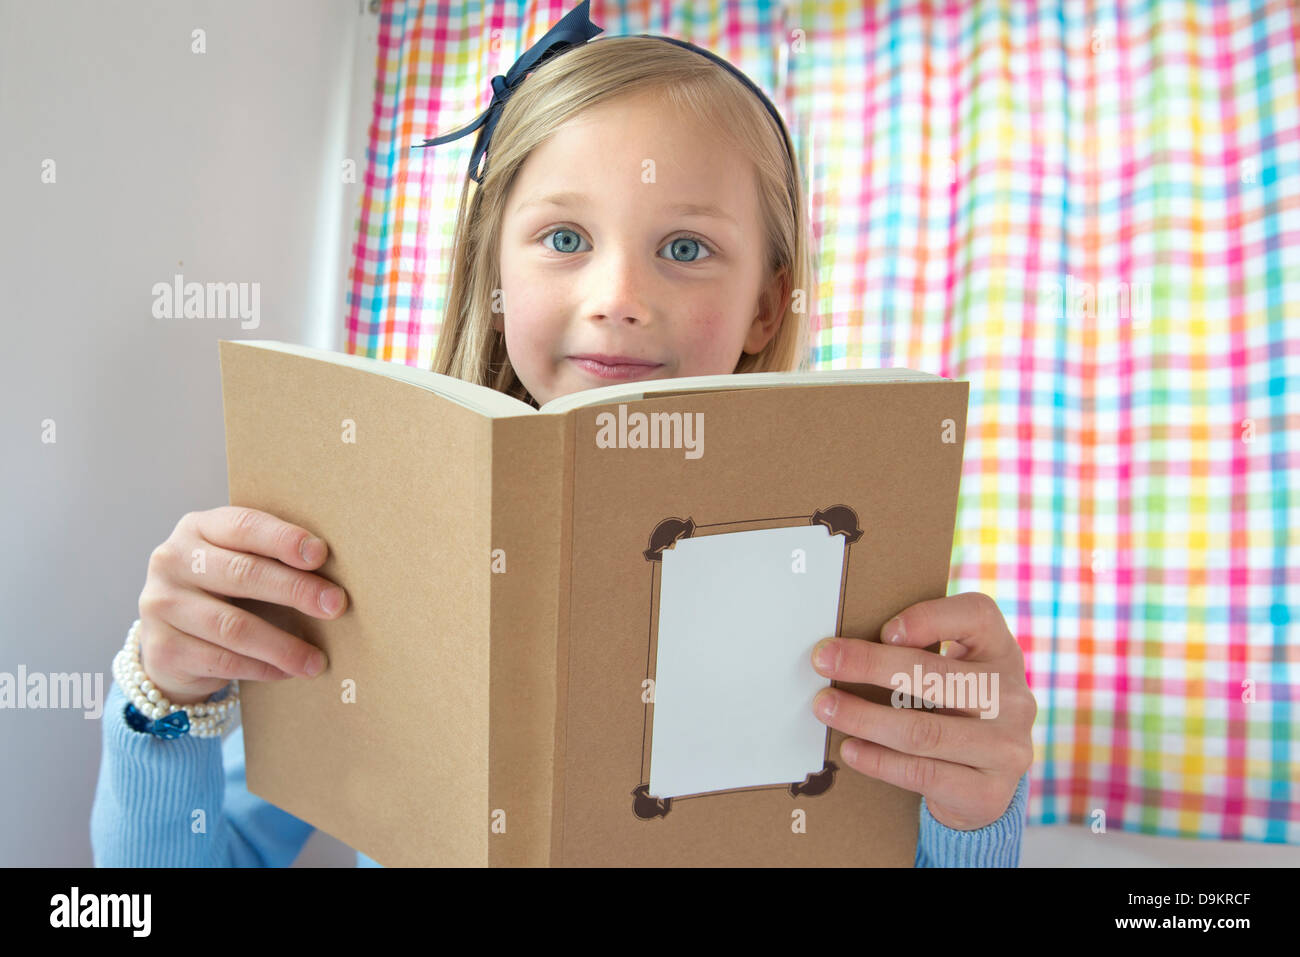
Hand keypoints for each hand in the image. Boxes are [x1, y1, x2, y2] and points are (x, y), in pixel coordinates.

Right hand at [135, 507, 347, 704]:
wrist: (170, 639)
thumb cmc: (221, 591)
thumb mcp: (238, 562)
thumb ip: (271, 558)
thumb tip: (332, 575)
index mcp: (198, 528)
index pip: (243, 526)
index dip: (283, 539)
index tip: (320, 555)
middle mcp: (171, 561)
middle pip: (241, 573)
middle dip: (295, 590)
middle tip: (335, 606)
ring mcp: (160, 605)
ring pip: (233, 626)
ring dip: (283, 645)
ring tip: (316, 660)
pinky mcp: (162, 649)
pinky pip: (222, 661)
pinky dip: (262, 668)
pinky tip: (287, 672)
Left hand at [809, 592, 1035, 829]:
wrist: (983, 784)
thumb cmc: (954, 712)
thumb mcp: (949, 674)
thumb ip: (916, 652)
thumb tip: (844, 648)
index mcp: (1002, 651)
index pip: (977, 615)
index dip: (929, 618)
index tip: (882, 629)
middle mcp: (1013, 696)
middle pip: (935, 674)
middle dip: (870, 665)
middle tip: (823, 661)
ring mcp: (1007, 747)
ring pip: (923, 730)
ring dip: (864, 717)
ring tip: (826, 708)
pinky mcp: (990, 792)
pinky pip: (923, 773)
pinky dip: (879, 761)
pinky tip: (850, 749)